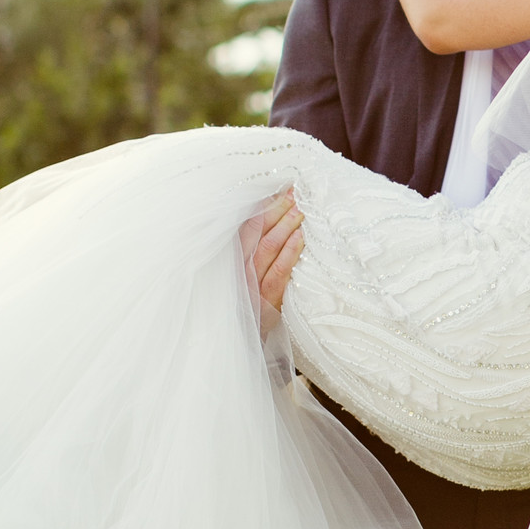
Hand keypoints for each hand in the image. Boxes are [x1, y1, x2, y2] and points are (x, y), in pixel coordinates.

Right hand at [239, 189, 304, 331]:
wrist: (231, 339)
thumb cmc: (236, 303)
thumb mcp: (234, 276)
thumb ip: (244, 251)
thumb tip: (266, 221)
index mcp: (229, 258)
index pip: (245, 224)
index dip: (262, 205)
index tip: (278, 189)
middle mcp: (237, 267)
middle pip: (257, 230)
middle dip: (277, 209)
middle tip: (294, 193)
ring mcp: (250, 282)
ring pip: (269, 246)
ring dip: (286, 225)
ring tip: (301, 209)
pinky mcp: (264, 300)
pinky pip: (279, 271)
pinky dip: (290, 252)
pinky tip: (300, 238)